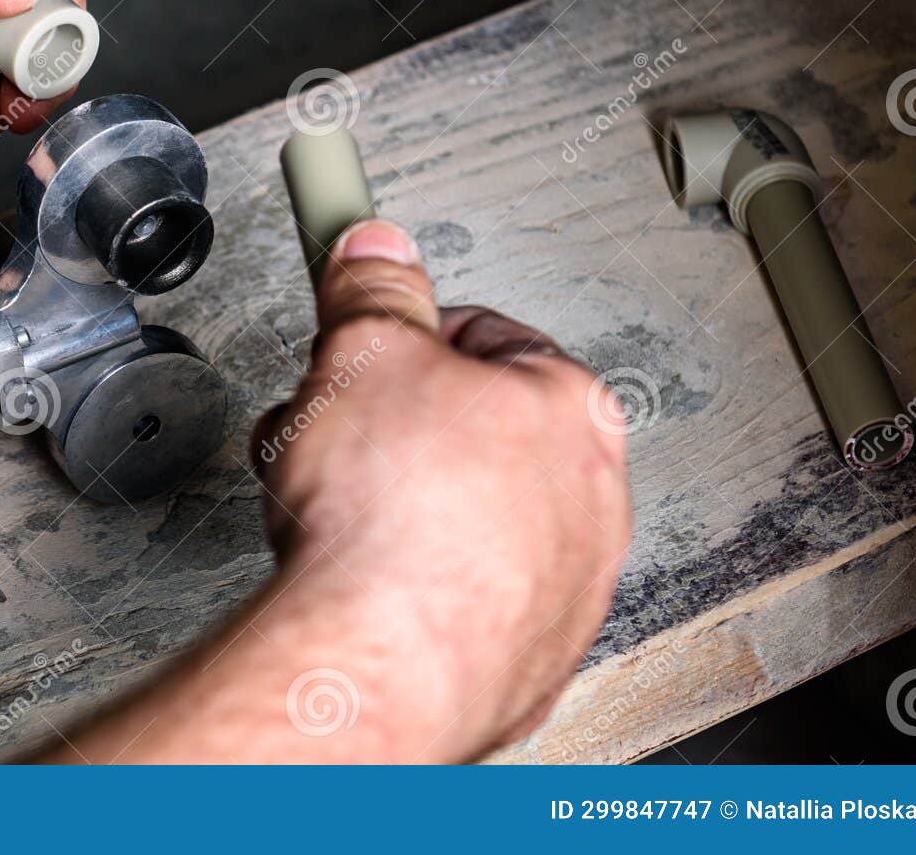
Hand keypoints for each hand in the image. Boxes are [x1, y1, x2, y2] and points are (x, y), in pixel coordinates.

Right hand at [53, 218, 629, 762]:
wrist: (378, 664)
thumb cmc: (392, 522)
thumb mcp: (363, 352)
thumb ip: (373, 291)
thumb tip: (376, 251)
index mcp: (570, 410)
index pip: (480, 338)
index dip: (400, 340)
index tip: (360, 346)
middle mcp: (588, 503)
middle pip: (467, 431)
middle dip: (383, 427)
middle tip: (329, 437)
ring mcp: (563, 591)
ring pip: (462, 519)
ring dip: (391, 504)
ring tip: (327, 513)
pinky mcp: (525, 662)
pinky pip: (457, 597)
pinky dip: (408, 584)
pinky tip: (359, 581)